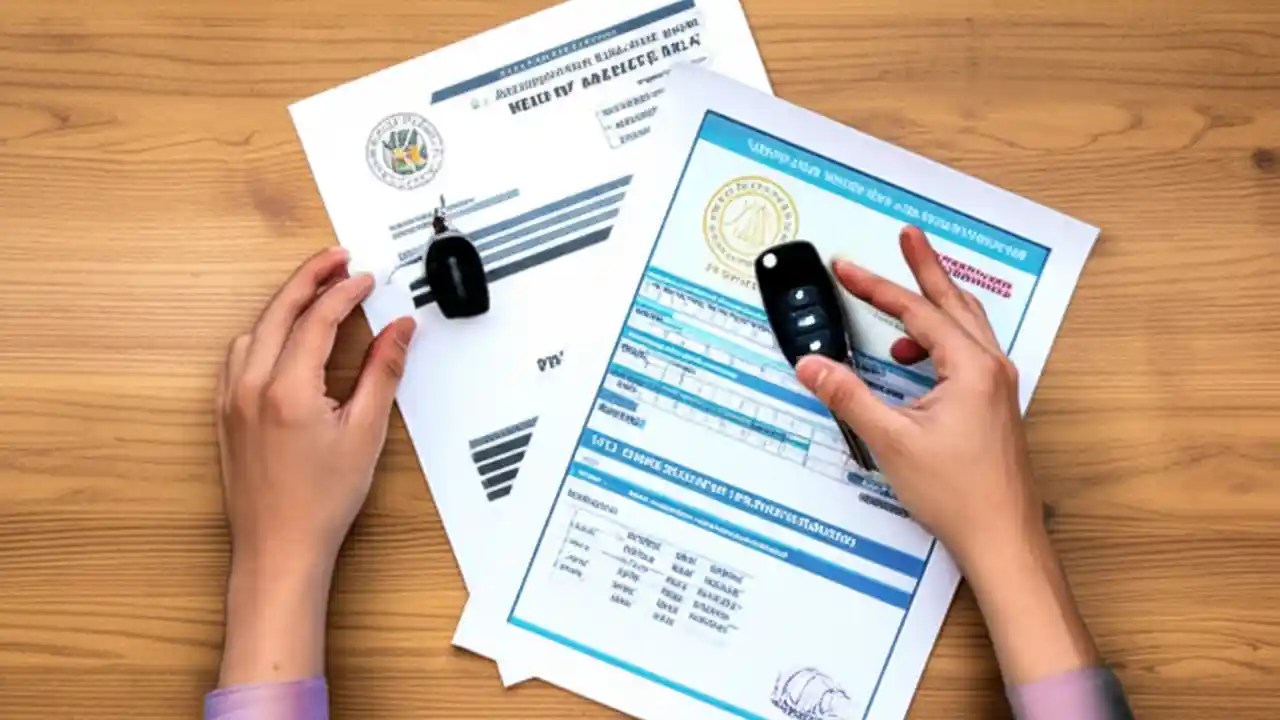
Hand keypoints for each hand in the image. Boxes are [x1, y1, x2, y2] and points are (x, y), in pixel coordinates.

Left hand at [213, 246, 415, 684]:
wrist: (280, 548)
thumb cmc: (321, 502)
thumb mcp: (365, 432)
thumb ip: (382, 372)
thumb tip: (400, 330)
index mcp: (287, 390)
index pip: (317, 319)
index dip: (345, 292)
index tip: (366, 279)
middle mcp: (251, 387)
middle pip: (279, 310)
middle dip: (309, 278)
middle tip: (337, 259)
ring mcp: (232, 400)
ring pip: (254, 329)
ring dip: (284, 303)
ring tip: (314, 290)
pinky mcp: (225, 413)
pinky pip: (239, 355)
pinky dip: (263, 331)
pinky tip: (280, 333)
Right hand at [796, 226, 1036, 564]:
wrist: (1002, 538)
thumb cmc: (962, 495)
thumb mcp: (892, 441)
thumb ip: (849, 397)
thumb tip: (815, 365)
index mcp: (971, 369)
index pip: (916, 313)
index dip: (877, 287)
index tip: (849, 269)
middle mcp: (991, 370)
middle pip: (952, 302)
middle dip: (924, 269)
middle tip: (908, 237)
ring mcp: (997, 388)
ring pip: (965, 326)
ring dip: (935, 303)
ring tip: (902, 297)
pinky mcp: (994, 406)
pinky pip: (968, 353)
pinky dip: (938, 341)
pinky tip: (914, 361)